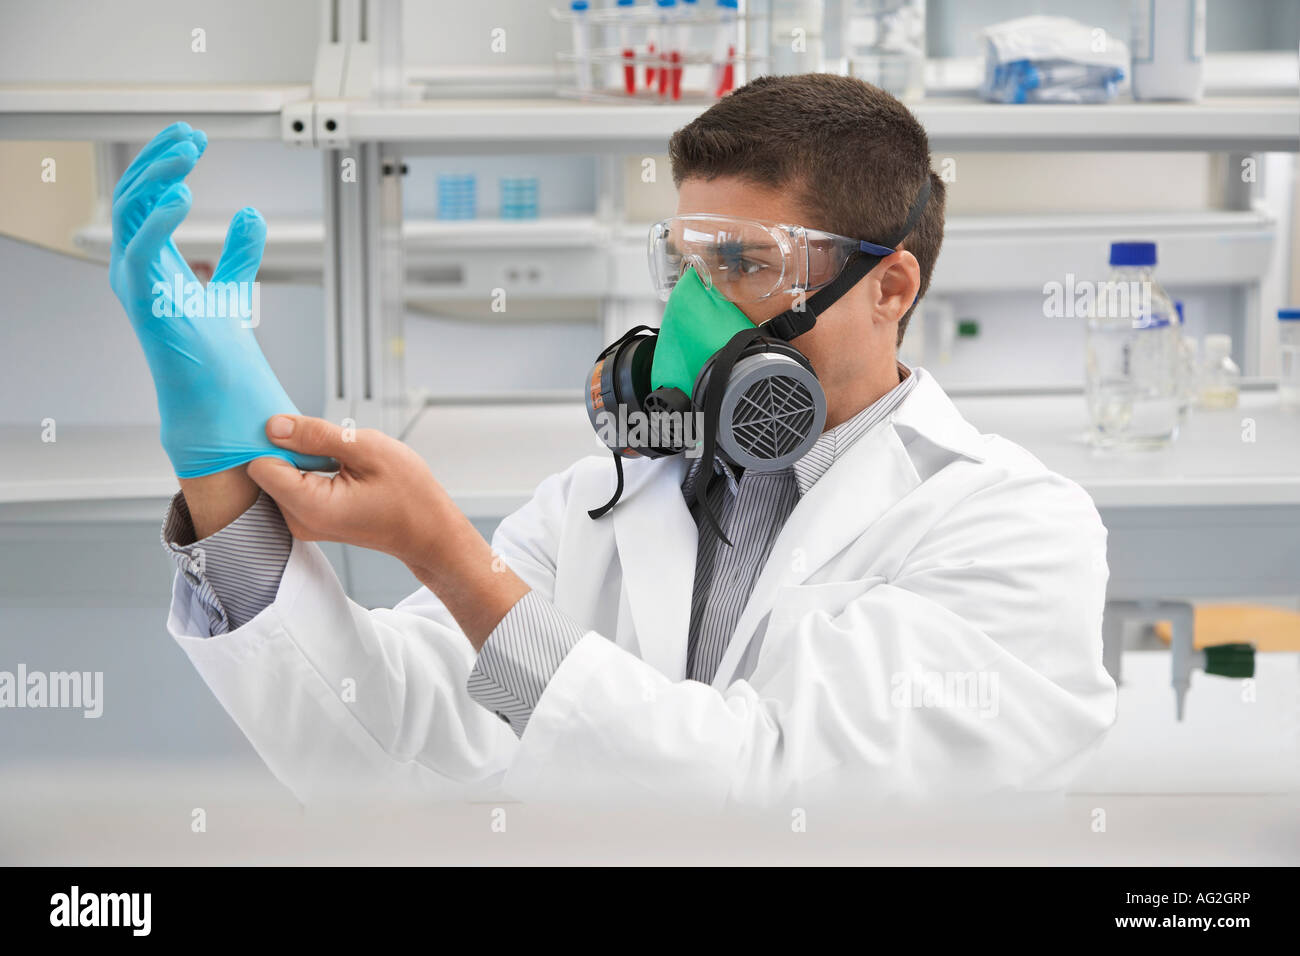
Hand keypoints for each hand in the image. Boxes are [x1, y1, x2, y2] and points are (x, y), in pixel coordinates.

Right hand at [109, 123, 329, 477]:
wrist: (219, 390)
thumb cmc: (217, 344)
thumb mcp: (232, 285)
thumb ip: (239, 250)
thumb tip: (250, 212)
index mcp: (150, 258)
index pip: (144, 196)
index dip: (162, 162)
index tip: (193, 136)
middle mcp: (134, 265)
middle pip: (130, 194)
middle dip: (157, 158)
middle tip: (192, 136)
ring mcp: (135, 281)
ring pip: (127, 210)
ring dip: (155, 175)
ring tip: (189, 152)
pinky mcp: (145, 300)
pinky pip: (138, 249)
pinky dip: (157, 219)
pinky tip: (184, 195)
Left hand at [246, 415, 529, 646]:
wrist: (427, 531)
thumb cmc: (409, 494)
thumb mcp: (368, 450)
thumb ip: (316, 435)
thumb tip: (274, 424)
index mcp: (310, 506)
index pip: (261, 465)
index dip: (276, 439)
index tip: (303, 429)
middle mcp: (298, 520)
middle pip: (268, 471)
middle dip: (291, 448)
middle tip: (331, 444)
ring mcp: (302, 523)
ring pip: (280, 476)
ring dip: (303, 458)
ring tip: (340, 460)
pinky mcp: (308, 520)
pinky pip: (294, 486)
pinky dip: (309, 471)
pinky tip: (338, 469)